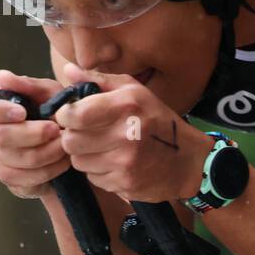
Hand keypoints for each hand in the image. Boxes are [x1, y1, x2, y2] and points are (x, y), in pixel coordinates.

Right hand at [0, 70, 68, 198]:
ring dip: (47, 152)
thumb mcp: (49, 93)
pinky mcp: (9, 178)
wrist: (72, 142)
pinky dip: (50, 169)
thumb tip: (2, 76)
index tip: (23, 113)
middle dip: (31, 134)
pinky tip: (64, 161)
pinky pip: (26, 178)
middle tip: (56, 130)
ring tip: (66, 144)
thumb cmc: (54, 111)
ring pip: (16, 159)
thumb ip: (28, 85)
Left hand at [52, 63, 211, 203]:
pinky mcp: (125, 184)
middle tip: (87, 134)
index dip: (65, 116)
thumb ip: (100, 80)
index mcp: (126, 105)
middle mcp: (126, 134)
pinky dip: (99, 172)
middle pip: (70, 141)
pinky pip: (93, 178)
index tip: (71, 116)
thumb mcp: (135, 92)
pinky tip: (115, 164)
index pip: (74, 114)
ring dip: (86, 156)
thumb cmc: (158, 121)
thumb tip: (68, 71)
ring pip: (78, 161)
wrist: (189, 161)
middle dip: (74, 137)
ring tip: (104, 149)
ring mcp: (126, 162)